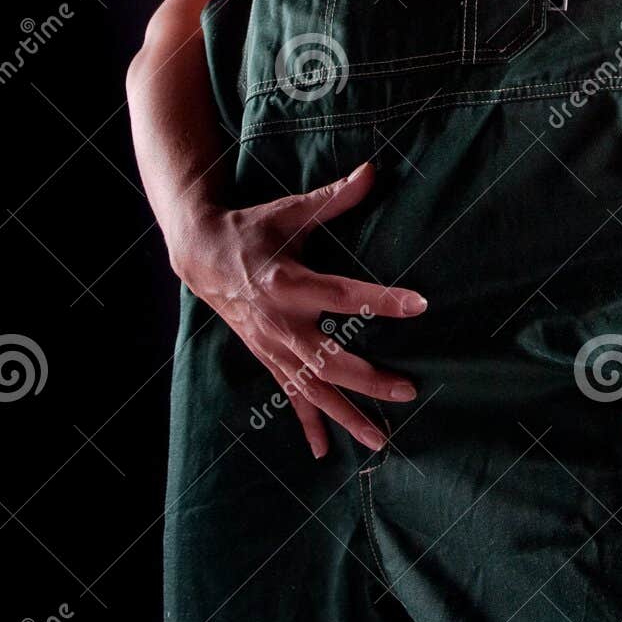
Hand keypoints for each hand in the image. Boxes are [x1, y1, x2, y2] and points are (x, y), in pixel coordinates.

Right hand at [169, 163, 426, 458]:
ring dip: (347, 416)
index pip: (343, 294)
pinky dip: (308, 424)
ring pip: (313, 390)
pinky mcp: (267, 358)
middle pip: (329, 359)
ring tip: (381, 440)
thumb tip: (372, 170)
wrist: (201, 254)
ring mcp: (272, 346)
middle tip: (409, 390)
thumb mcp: (290, 210)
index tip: (420, 306)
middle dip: (369, 380)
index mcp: (288, 281)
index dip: (381, 300)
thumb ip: (333, 198)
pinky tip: (327, 451)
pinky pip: (290, 396)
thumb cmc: (253, 228)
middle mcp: (280, 321)